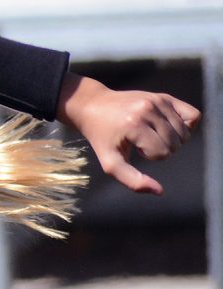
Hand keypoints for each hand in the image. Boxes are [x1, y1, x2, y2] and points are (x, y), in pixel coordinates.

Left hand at [57, 73, 199, 194]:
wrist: (95, 107)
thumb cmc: (103, 138)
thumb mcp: (110, 163)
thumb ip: (132, 180)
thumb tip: (159, 192)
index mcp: (134, 125)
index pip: (162, 153)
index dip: (150, 156)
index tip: (134, 147)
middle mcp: (148, 109)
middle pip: (176, 144)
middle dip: (162, 149)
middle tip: (142, 141)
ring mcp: (158, 101)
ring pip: (185, 132)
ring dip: (172, 139)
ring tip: (150, 134)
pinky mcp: (165, 96)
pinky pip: (193, 116)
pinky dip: (186, 126)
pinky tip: (167, 127)